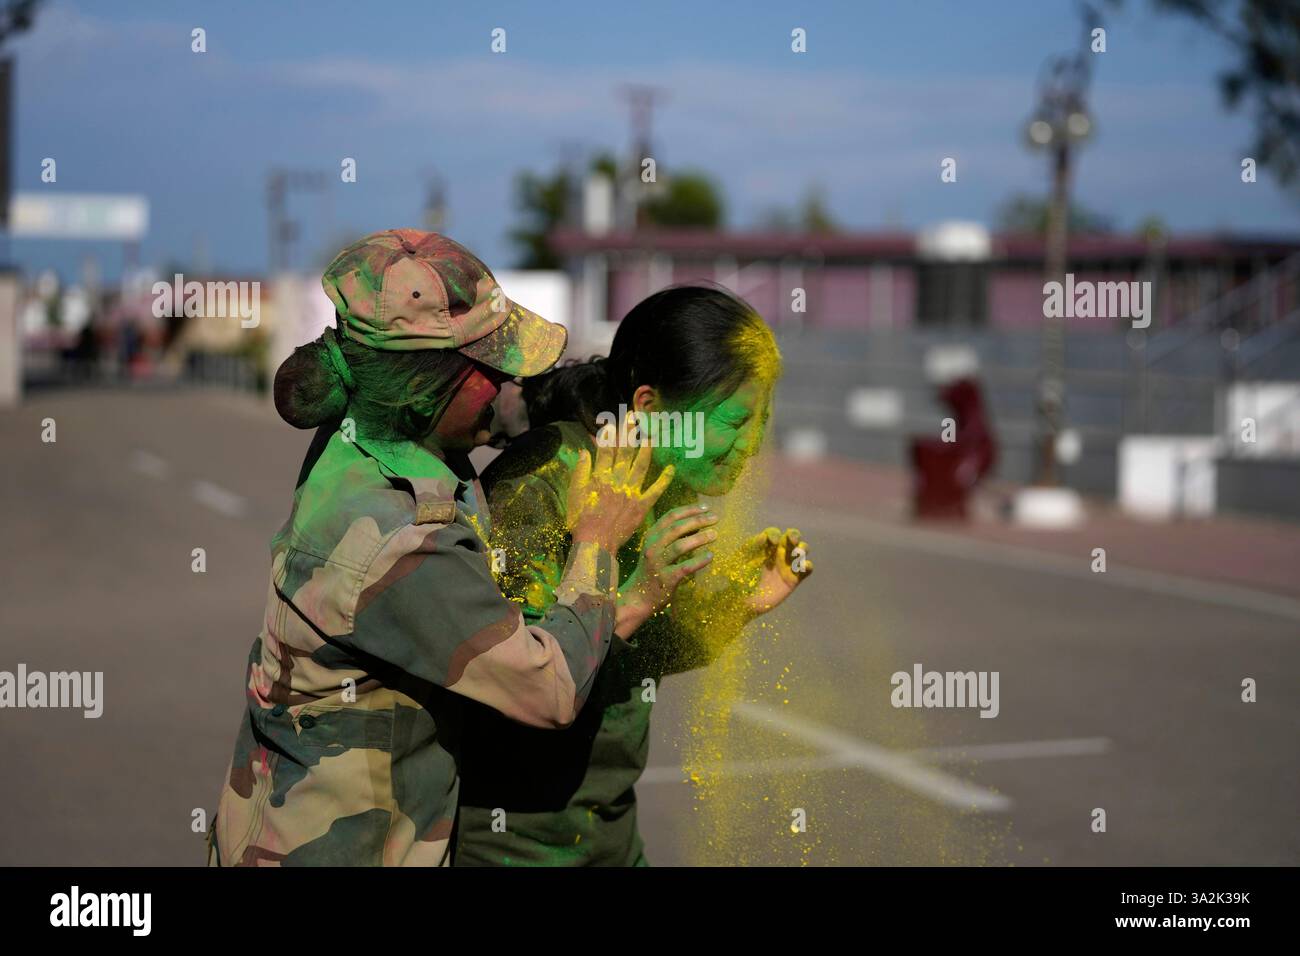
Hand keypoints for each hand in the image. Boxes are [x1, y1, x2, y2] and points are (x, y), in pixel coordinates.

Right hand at [567, 413, 673, 553]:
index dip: (609, 435)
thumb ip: (581, 472)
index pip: (606, 450)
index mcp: (600, 478)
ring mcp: (631, 493)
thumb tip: (584, 451)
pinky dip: (664, 479)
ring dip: (646, 448)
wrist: (595, 543)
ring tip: (651, 434)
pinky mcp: (641, 506)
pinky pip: (655, 490)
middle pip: (625, 452)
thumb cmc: (581, 521)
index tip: (612, 423)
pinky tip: (671, 468)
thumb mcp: (575, 494)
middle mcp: (617, 481)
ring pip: (641, 465)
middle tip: (634, 417)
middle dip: (629, 433)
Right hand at [616, 504, 717, 634]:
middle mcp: (652, 547)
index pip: (670, 516)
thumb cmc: (652, 569)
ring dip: (700, 538)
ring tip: (715, 534)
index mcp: (650, 536)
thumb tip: (698, 524)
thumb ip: (671, 536)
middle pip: (676, 528)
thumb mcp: (656, 548)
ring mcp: (657, 564)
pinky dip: (699, 561)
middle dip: (698, 520)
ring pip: (680, 546)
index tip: (706, 507)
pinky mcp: (665, 579)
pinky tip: (710, 556)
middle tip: (715, 518)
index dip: (689, 510)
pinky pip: (685, 567)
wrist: (637, 597)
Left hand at [738, 527, 811, 615]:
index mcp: (764, 546)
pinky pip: (807, 569)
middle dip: (794, 535)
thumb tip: (763, 537)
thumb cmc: (737, 580)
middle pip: (792, 537)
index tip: (772, 541)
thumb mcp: (739, 562)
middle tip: (792, 540)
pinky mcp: (794, 579)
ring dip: (803, 548)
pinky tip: (803, 567)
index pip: (773, 533)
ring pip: (802, 550)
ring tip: (797, 554)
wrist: (742, 602)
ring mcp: (787, 565)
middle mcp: (778, 553)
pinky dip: (808, 566)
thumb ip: (750, 548)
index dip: (774, 534)